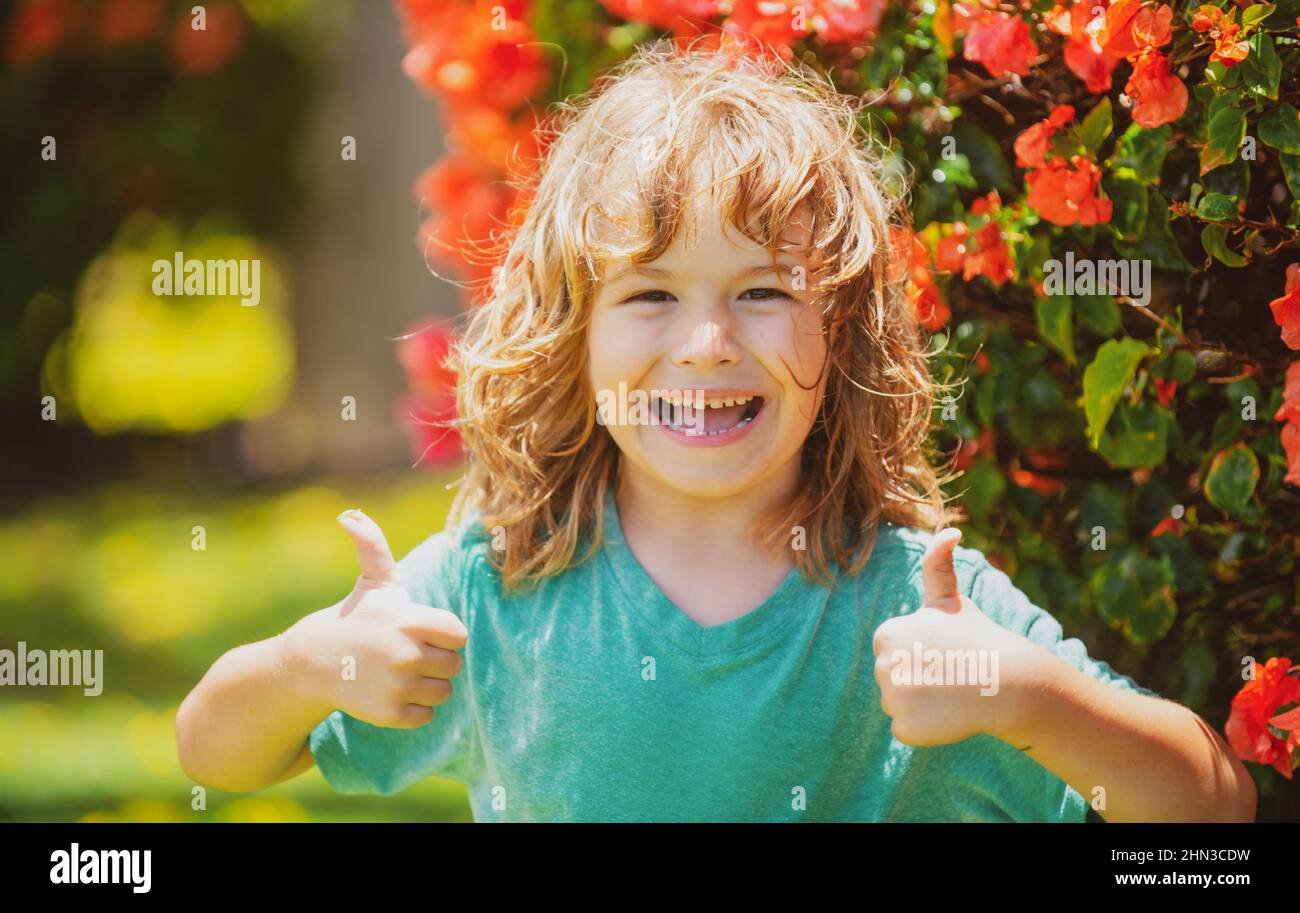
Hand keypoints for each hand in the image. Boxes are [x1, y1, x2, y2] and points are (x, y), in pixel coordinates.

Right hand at [283, 510, 467, 729]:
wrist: (313, 662)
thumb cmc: (355, 618)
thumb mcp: (371, 582)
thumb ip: (374, 547)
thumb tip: (350, 516)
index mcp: (409, 619)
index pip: (458, 634)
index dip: (442, 634)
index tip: (422, 632)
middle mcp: (406, 653)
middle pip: (453, 664)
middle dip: (435, 660)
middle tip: (408, 654)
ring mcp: (398, 685)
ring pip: (443, 691)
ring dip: (427, 685)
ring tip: (401, 673)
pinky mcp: (390, 714)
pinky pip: (426, 716)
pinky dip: (414, 709)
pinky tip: (393, 693)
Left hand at [871, 528, 1040, 746]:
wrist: (1008, 682)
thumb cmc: (978, 637)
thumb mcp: (951, 599)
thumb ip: (938, 564)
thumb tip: (950, 529)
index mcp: (888, 633)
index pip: (891, 651)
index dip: (917, 653)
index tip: (941, 650)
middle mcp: (883, 664)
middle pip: (892, 678)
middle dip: (917, 678)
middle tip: (948, 672)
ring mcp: (893, 698)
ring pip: (898, 704)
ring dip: (921, 703)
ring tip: (950, 691)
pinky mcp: (905, 727)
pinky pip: (906, 729)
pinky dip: (925, 727)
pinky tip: (947, 714)